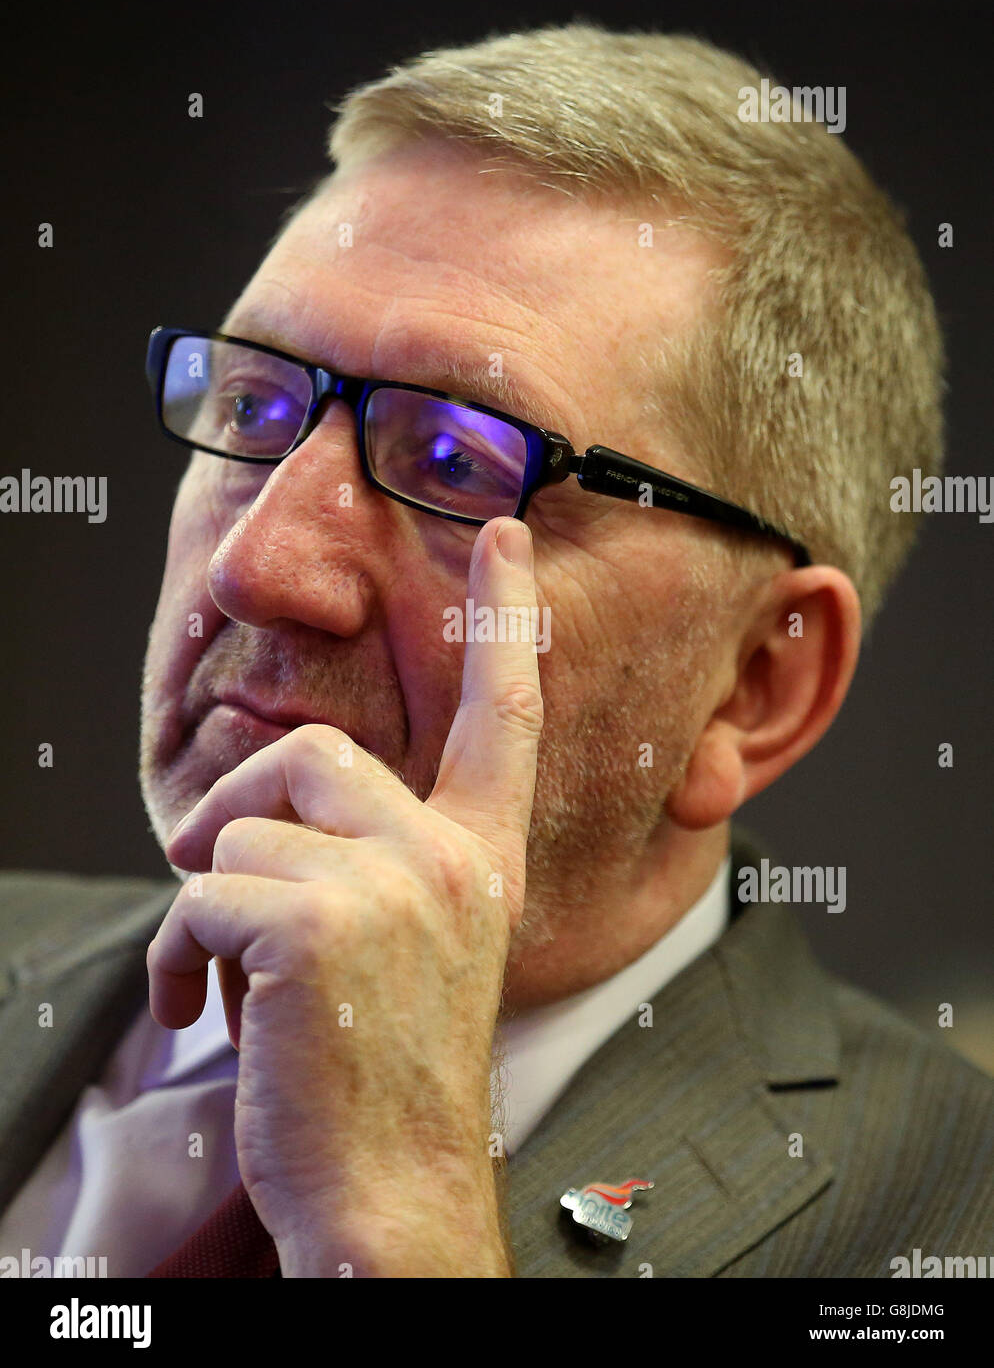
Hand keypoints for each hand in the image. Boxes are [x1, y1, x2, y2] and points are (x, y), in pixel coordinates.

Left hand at [146, 517, 541, 1276]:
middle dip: (241, 803)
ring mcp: (389, 885)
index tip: (499, 539)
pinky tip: (198, 1010)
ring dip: (208, 905)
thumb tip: (269, 820)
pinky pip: (200, 892)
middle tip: (215, 875)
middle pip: (316, 751)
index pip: (503, 718)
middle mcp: (446, 859)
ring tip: (224, 982)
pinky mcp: (316, 923)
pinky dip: (175, 954)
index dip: (501, 622)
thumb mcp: (416, 953)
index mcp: (479, 861)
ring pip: (243, 830)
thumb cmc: (390, 1079)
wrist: (397, 1194)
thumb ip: (378, 865)